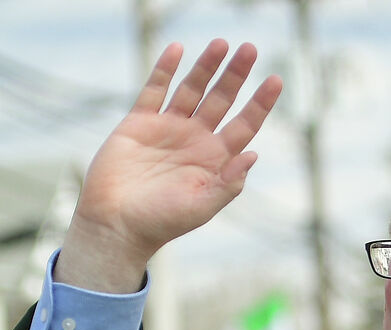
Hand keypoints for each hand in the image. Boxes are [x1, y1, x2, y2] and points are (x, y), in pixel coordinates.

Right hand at [59, 40, 282, 292]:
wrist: (114, 225)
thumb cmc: (159, 223)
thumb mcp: (201, 208)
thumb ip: (228, 183)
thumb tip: (253, 154)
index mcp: (213, 160)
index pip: (244, 125)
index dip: (260, 103)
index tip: (275, 80)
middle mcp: (193, 140)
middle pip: (221, 99)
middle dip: (236, 75)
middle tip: (250, 49)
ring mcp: (167, 128)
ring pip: (192, 89)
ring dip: (206, 66)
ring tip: (221, 44)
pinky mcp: (138, 123)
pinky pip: (155, 90)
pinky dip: (164, 70)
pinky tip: (177, 49)